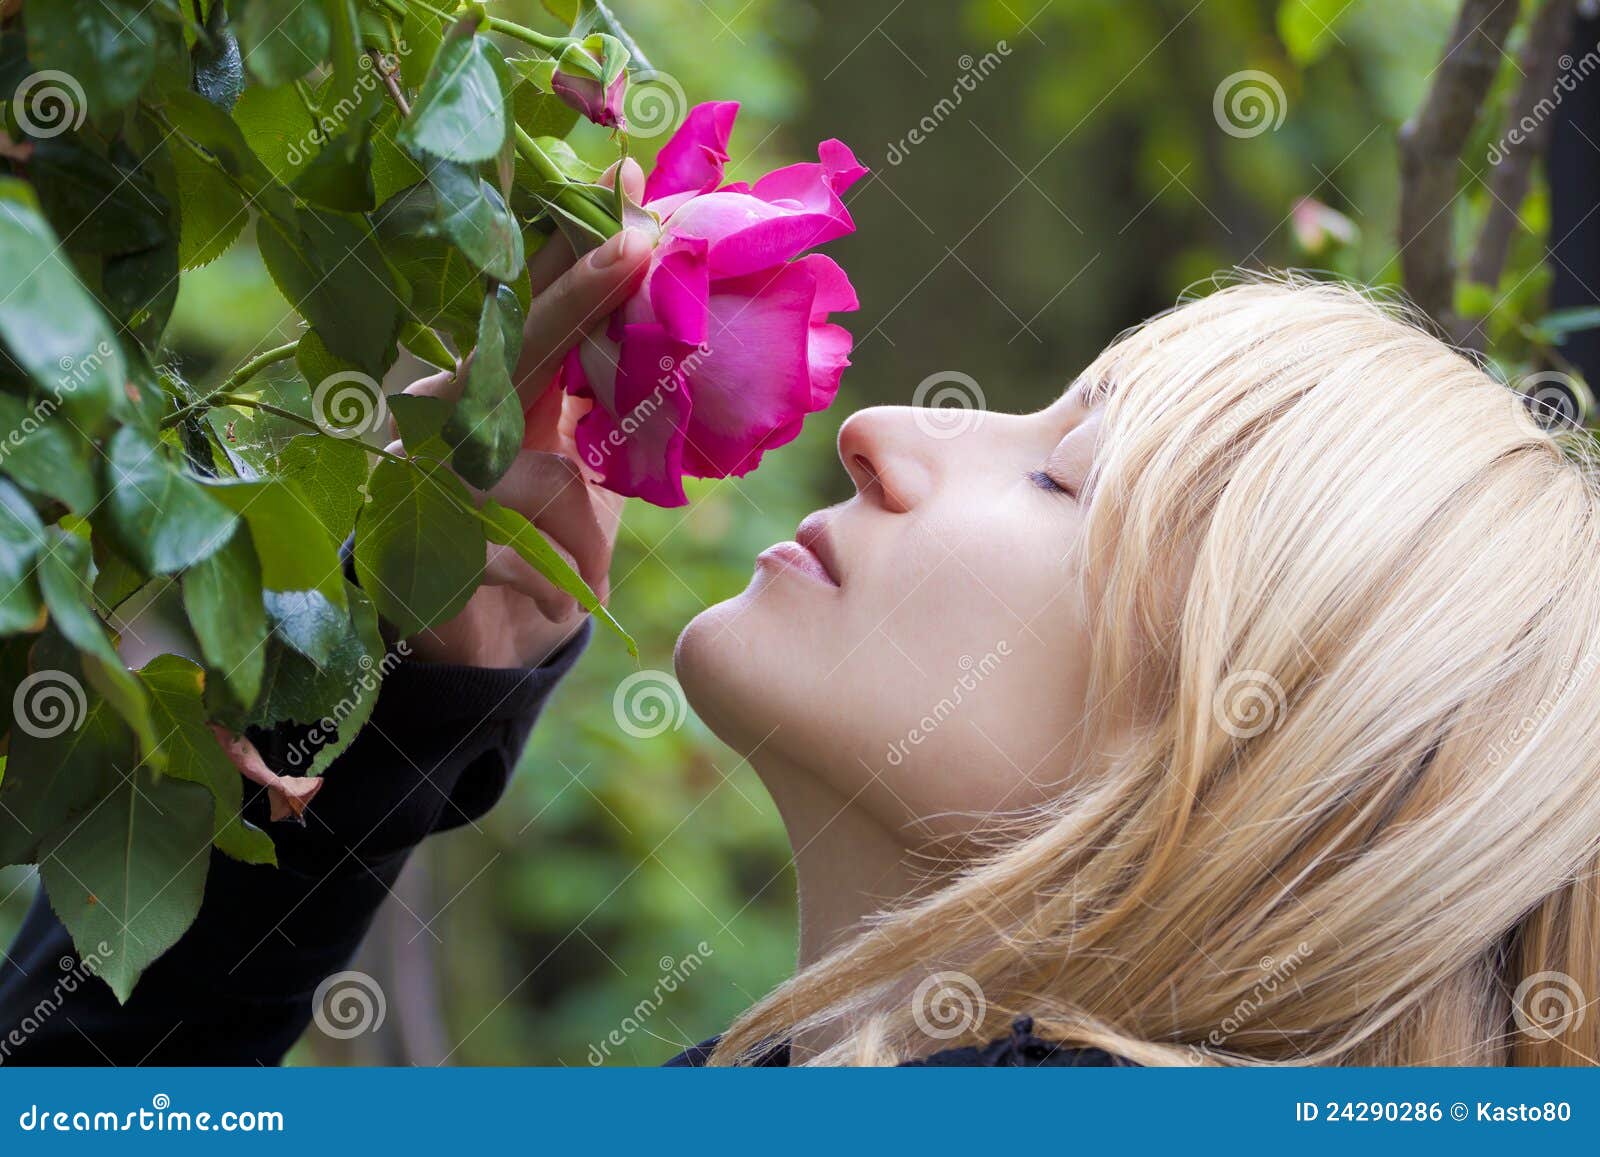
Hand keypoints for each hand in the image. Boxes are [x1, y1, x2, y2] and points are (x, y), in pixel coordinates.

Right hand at [392, 161, 650, 667]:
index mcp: (503, 389)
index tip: (626, 180)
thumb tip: (687, 329)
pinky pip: (511, 553)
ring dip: (577, 526)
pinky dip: (549, 580)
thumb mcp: (598, 469)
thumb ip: (621, 407)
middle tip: (638, 241)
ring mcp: (428, 475)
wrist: (494, 644)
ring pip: (527, 466)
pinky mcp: (418, 546)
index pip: (540, 303)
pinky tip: (555, 602)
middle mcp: (455, 414)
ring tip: (588, 569)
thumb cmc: (553, 543)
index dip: (576, 244)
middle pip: (516, 343)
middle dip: (578, 294)